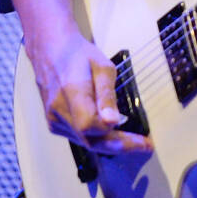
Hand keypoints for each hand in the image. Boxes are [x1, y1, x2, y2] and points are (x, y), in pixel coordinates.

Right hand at [28, 27, 152, 156]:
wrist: (51, 51)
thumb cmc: (79, 55)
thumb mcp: (102, 67)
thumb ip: (107, 95)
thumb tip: (113, 122)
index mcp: (70, 92)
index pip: (89, 125)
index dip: (114, 135)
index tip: (139, 137)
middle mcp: (58, 110)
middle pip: (89, 139)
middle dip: (120, 145)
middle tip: (145, 145)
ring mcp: (53, 119)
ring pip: (85, 142)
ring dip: (111, 144)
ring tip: (135, 141)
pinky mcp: (54, 124)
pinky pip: (79, 138)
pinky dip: (97, 138)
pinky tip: (113, 134)